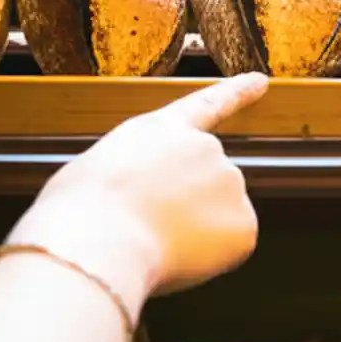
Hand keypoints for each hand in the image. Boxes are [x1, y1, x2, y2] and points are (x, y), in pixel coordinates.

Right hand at [5, 73, 269, 313]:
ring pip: (216, 220)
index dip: (237, 93)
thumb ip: (135, 177)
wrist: (98, 238)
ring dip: (193, 234)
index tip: (262, 81)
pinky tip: (176, 258)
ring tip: (151, 242)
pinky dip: (210, 260)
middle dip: (185, 210)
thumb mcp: (96, 172)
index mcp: (162, 130)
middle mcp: (205, 148)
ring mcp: (229, 182)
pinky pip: (229, 248)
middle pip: (206, 186)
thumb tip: (141, 204)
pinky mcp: (244, 224)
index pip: (207, 105)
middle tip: (143, 231)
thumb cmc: (78, 211)